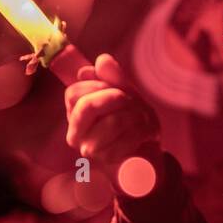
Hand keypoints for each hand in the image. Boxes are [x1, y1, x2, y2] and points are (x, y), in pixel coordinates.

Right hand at [64, 54, 158, 176]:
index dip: (98, 85)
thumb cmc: (133, 121)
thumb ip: (114, 77)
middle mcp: (76, 134)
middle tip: (132, 102)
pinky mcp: (108, 163)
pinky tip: (147, 134)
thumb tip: (102, 60)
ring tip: (144, 120)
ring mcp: (90, 150)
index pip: (73, 93)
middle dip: (117, 98)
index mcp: (75, 113)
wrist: (149, 152)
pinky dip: (143, 131)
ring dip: (136, 116)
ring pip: (112, 122)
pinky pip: (127, 139)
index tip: (118, 89)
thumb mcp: (127, 93)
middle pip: (86, 106)